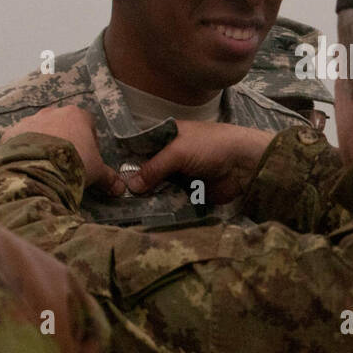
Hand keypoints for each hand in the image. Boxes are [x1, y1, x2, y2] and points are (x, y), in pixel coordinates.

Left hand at [0, 105, 123, 194]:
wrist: (38, 168)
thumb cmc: (74, 163)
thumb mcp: (96, 172)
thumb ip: (109, 177)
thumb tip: (121, 188)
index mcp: (77, 115)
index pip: (88, 123)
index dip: (89, 140)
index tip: (88, 156)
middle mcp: (53, 112)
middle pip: (62, 124)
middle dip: (65, 139)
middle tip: (66, 161)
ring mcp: (30, 120)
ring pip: (40, 129)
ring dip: (43, 142)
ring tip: (46, 164)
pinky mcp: (11, 132)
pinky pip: (19, 139)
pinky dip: (23, 149)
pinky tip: (28, 164)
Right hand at [125, 120, 276, 202]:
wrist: (245, 165)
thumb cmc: (212, 146)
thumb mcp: (178, 151)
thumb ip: (154, 168)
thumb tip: (131, 186)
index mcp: (168, 136)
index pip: (141, 147)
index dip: (127, 160)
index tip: (108, 174)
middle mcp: (172, 155)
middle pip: (147, 170)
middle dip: (135, 183)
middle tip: (113, 198)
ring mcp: (180, 175)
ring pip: (158, 187)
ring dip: (148, 197)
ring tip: (125, 211)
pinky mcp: (190, 193)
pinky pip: (171, 200)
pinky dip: (162, 206)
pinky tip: (146, 216)